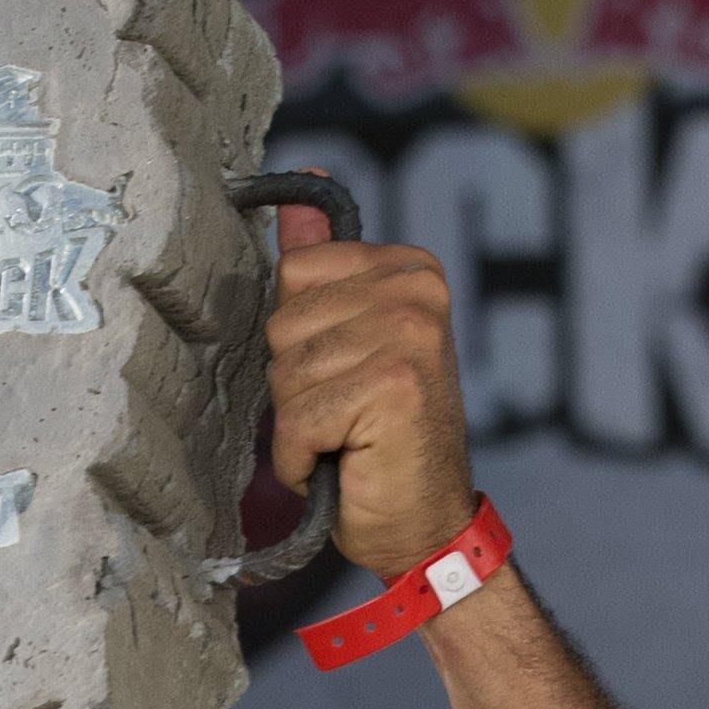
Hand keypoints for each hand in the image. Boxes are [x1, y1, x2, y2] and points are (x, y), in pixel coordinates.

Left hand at [265, 204, 475, 579]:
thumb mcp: (348, 343)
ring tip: (346, 439)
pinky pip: (295, 419)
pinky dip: (302, 458)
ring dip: (299, 425)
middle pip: (283, 323)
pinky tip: (345, 463)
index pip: (294, 274)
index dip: (298, 338)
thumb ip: (322, 267)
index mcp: (409, 269)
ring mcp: (408, 335)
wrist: (426, 523)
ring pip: (285, 373)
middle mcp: (416, 292)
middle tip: (346, 414)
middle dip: (295, 384)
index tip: (344, 370)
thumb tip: (300, 186)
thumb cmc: (380, 437)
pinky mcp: (393, 386)